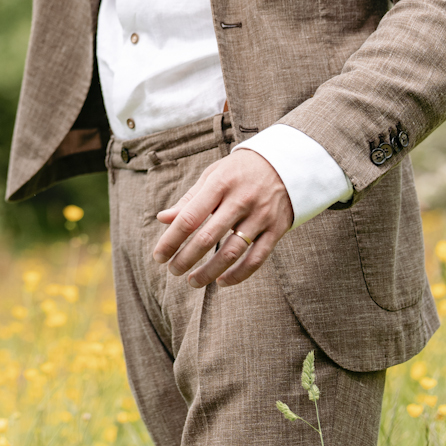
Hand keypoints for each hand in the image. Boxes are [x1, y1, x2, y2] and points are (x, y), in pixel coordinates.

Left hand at [151, 148, 293, 287]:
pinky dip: (238, 274)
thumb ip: (189, 199)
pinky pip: (256, 259)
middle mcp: (241, 201)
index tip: (158, 256)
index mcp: (220, 184)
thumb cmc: (239, 171)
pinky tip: (222, 281)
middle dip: (186, 258)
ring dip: (210, 272)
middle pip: (208, 238)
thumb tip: (162, 219)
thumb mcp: (213, 175)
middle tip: (173, 271)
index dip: (171, 240)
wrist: (287, 164)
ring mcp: (260, 216)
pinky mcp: (276, 229)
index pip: (190, 217)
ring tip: (193, 281)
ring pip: (232, 253)